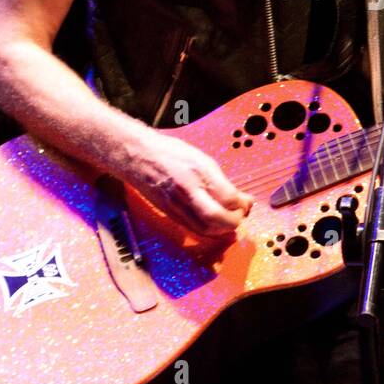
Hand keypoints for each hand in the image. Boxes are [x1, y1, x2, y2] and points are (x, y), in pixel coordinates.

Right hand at [126, 132, 253, 236]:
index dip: (241, 204)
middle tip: (241, 214)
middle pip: (216, 219)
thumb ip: (220, 180)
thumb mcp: (201, 159)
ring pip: (205, 229)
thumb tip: (239, 198)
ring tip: (230, 219)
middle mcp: (187, 191)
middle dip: (234, 221)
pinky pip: (193, 229)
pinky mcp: (170, 214)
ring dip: (222, 229)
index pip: (228, 198)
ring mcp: (176, 205)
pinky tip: (215, 224)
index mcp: (198, 172)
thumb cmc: (169, 152)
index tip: (246, 201)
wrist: (137, 156)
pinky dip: (208, 230)